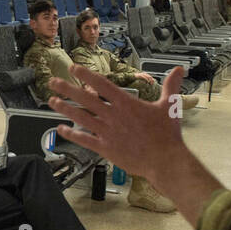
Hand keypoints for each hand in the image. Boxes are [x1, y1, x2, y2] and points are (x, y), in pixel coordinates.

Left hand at [48, 65, 187, 188]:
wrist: (164, 160)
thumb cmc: (167, 135)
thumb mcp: (170, 106)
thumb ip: (171, 86)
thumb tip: (179, 70)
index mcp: (126, 103)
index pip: (102, 85)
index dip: (86, 75)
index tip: (74, 68)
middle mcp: (113, 116)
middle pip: (85, 99)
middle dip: (67, 89)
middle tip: (53, 82)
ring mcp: (107, 132)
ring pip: (81, 117)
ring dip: (64, 108)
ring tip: (51, 101)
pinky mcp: (105, 148)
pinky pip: (84, 139)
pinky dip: (71, 134)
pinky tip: (61, 129)